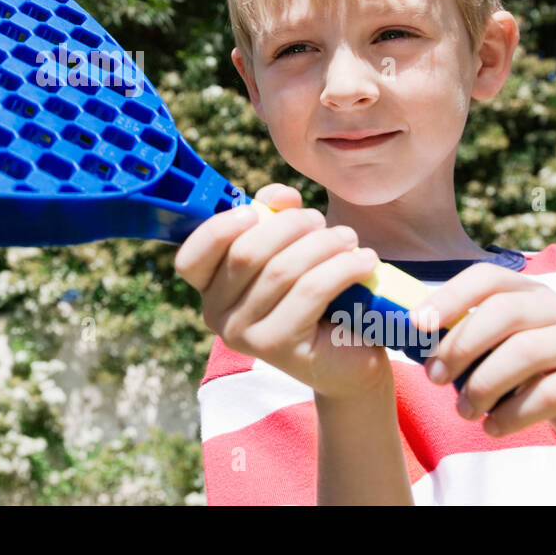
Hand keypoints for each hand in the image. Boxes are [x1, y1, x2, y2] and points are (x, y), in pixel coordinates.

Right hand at [175, 184, 392, 400]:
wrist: (348, 357)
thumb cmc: (314, 295)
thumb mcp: (288, 248)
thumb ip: (274, 214)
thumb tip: (281, 196)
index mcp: (210, 288)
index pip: (191, 258)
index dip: (218, 229)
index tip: (255, 212)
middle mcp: (217, 315)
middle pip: (245, 253)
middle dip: (291, 226)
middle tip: (323, 222)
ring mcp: (245, 335)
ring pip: (282, 270)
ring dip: (323, 244)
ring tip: (349, 240)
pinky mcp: (279, 348)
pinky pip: (310, 291)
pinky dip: (342, 268)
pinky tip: (364, 262)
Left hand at [414, 262, 555, 463]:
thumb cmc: (540, 385)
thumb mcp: (502, 356)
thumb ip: (470, 341)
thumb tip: (413, 336)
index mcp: (535, 294)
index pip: (488, 277)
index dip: (449, 297)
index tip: (416, 324)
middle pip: (504, 311)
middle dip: (460, 344)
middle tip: (435, 377)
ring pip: (525, 352)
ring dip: (483, 385)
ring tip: (464, 411)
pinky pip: (549, 393)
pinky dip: (511, 414)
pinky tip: (493, 427)